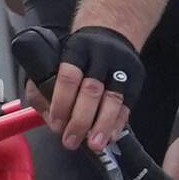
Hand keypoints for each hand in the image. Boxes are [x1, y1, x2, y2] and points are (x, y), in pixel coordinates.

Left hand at [26, 26, 141, 153]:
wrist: (112, 34)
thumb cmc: (79, 54)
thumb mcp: (55, 58)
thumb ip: (43, 86)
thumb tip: (48, 117)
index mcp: (77, 49)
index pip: (69, 76)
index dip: (62, 103)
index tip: (56, 124)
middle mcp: (101, 55)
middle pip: (91, 90)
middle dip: (80, 120)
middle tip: (70, 141)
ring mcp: (121, 67)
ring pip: (113, 99)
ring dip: (102, 125)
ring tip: (94, 145)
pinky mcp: (135, 78)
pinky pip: (127, 105)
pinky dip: (117, 124)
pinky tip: (109, 136)